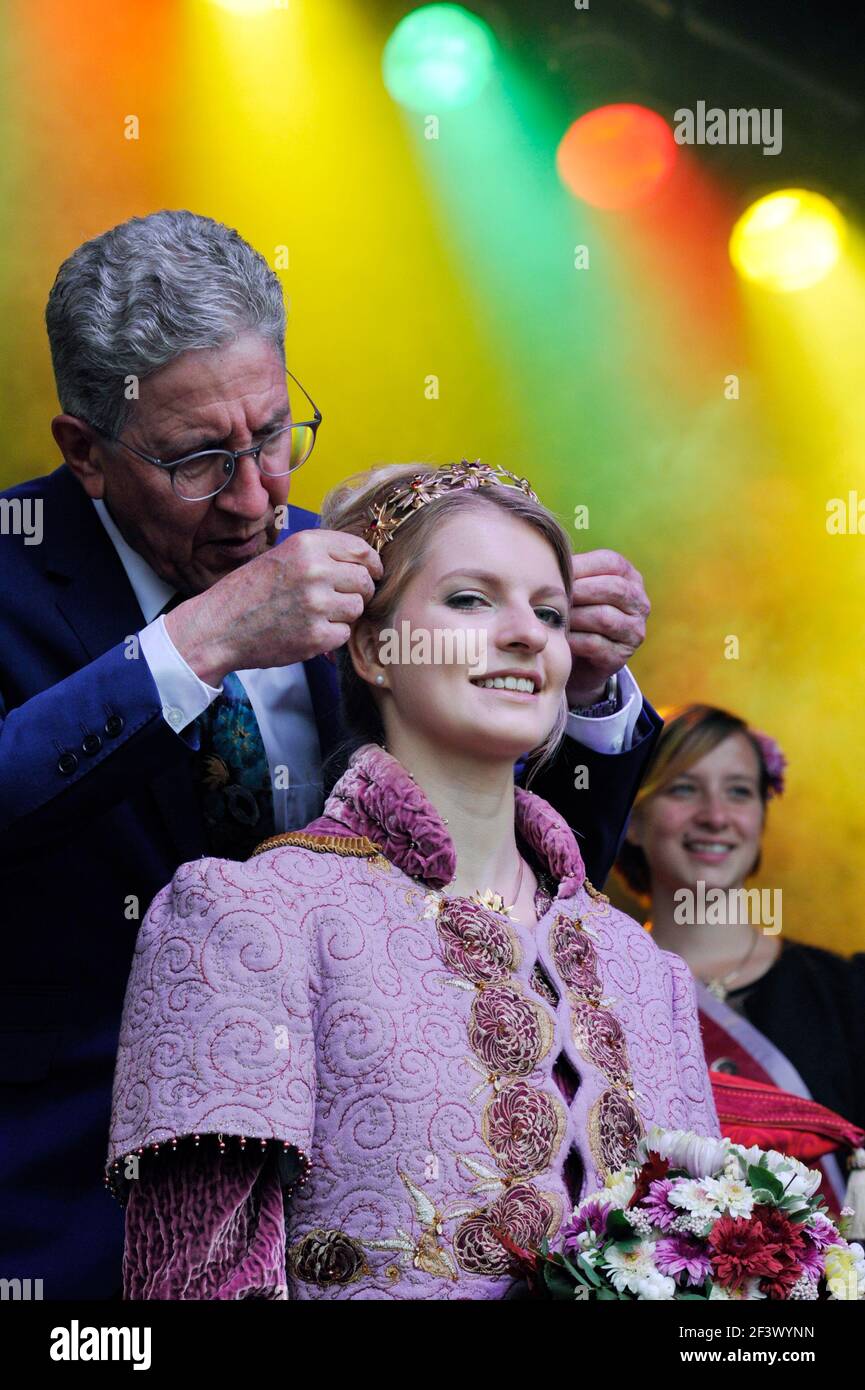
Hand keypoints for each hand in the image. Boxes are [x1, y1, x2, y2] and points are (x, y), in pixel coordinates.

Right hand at [165, 530, 382, 684]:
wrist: (218, 627)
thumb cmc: (248, 592)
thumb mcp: (281, 556)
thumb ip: (319, 554)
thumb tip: (362, 560)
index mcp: (307, 545)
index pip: (361, 550)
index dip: (371, 563)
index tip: (373, 572)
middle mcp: (315, 571)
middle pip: (364, 580)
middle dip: (360, 591)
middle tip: (342, 598)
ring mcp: (317, 605)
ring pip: (357, 608)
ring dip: (344, 614)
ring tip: (318, 614)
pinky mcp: (316, 636)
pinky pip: (344, 633)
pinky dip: (332, 635)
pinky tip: (309, 631)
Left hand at [564, 549, 649, 706]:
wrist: (580, 659)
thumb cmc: (577, 612)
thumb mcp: (579, 587)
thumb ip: (572, 571)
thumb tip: (546, 557)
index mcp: (630, 578)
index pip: (612, 562)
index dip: (581, 565)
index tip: (553, 570)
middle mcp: (639, 603)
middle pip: (613, 589)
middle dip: (579, 590)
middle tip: (552, 594)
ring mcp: (634, 631)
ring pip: (604, 617)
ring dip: (573, 616)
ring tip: (552, 616)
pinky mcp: (621, 656)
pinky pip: (595, 644)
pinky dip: (572, 640)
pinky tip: (558, 636)